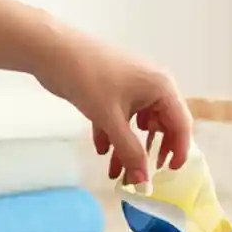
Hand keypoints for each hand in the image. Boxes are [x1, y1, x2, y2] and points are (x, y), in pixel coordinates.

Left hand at [36, 28, 191, 185]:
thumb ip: (129, 151)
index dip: (179, 150)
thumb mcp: (111, 119)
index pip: (181, 124)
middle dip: (150, 151)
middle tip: (144, 172)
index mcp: (162, 88)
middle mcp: (153, 87)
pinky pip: (121, 117)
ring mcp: (133, 87)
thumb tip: (142, 182)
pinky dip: (113, 134)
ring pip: (137, 124)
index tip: (170, 173)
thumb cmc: (89, 79)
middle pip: (161, 125)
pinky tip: (102, 150)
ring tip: (116, 171)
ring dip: (128, 147)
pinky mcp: (113, 89)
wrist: (51, 50)